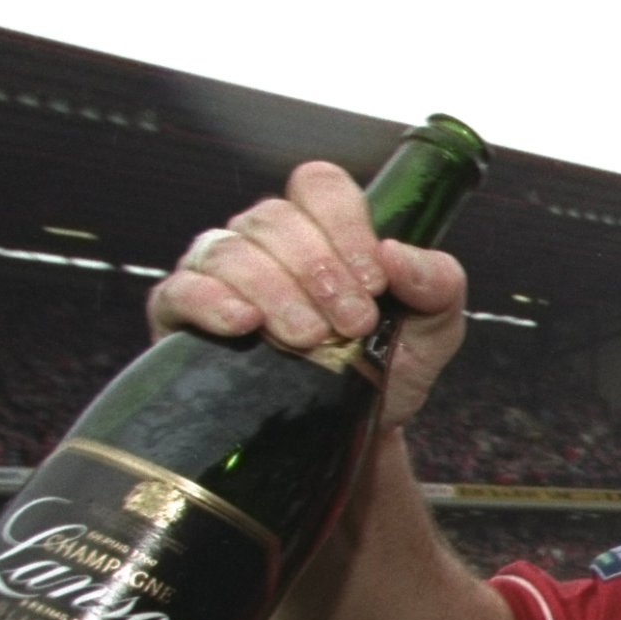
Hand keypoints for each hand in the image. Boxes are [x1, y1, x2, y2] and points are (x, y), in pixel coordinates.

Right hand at [146, 160, 468, 429]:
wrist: (354, 433)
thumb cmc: (388, 369)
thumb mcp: (434, 329)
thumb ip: (438, 284)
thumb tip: (396, 256)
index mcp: (322, 229)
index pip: (319, 186)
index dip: (345, 225)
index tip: (374, 282)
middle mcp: (265, 240)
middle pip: (276, 219)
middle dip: (319, 272)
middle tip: (351, 324)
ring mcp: (219, 272)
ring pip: (232, 252)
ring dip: (276, 292)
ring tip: (308, 339)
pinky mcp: (183, 313)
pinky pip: (182, 289)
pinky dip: (212, 302)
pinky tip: (243, 325)